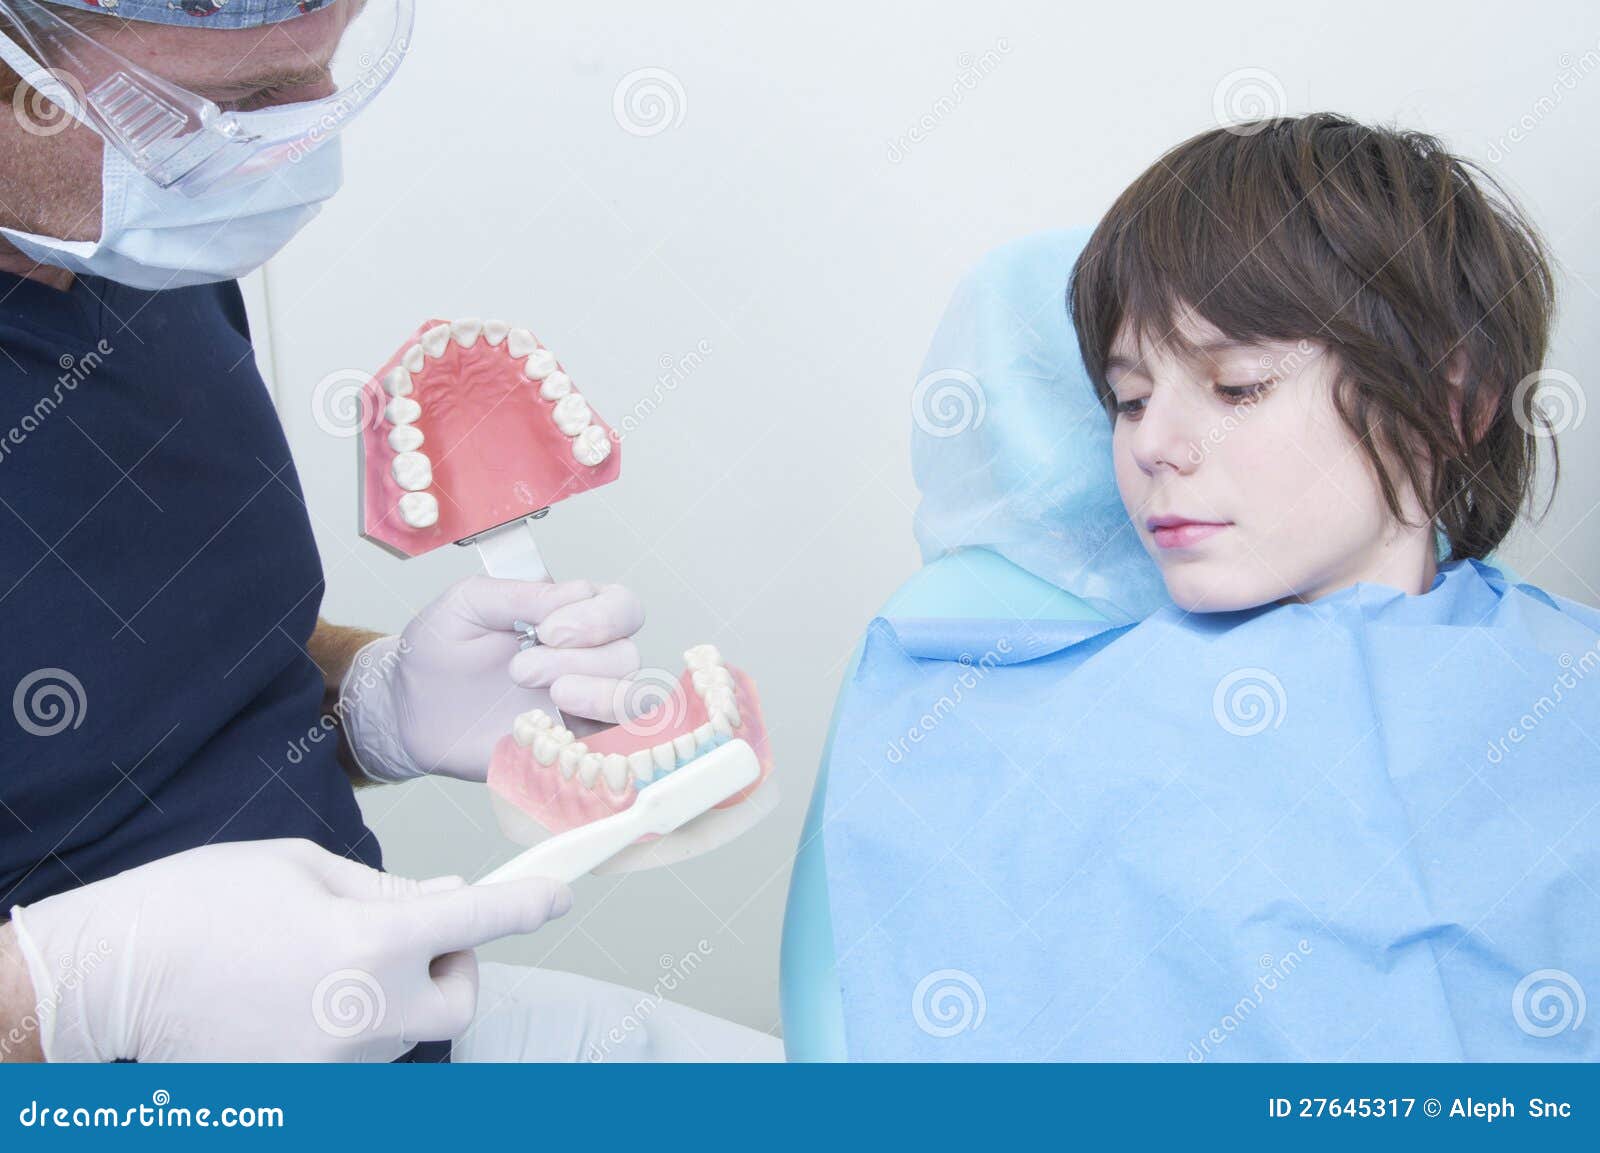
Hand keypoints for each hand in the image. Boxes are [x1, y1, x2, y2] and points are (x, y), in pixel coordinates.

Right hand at [6, 839, 570, 1061]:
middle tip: (409, 931)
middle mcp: (369, 1010)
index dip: (528, 904)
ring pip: (408, 1028)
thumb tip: (446, 896)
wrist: (112, 980)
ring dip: (396, 993)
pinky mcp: (307, 1093)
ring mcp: (338, 1062)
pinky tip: (298, 998)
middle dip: (451, 963)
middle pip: (459, 997)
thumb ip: (388, 888)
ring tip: (324, 961)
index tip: (561, 894)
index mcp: (372, 940)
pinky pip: (359, 1055)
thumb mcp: (303, 866)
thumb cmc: (202, 904)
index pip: (479, 919)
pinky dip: (352, 1025)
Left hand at [342, 576, 643, 781]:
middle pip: (627, 654)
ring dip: (600, 693)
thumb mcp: (467, 603)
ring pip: (633, 699)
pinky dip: (602, 736)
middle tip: (520, 669)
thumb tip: (576, 593)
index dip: (597, 617)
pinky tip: (558, 730)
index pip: (621, 606)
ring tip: (553, 694)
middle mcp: (586, 659)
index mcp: (569, 616)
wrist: (409, 711)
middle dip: (579, 659)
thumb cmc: (437, 652)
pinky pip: (616, 745)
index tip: (546, 629)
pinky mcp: (572, 747)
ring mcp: (583, 705)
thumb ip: (520, 592)